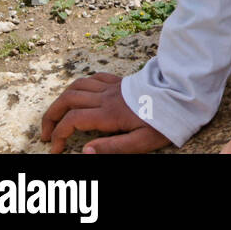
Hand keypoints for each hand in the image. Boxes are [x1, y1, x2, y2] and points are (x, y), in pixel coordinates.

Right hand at [40, 72, 171, 153]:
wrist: (184, 94)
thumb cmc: (166, 121)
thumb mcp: (142, 142)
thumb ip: (112, 148)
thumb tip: (85, 151)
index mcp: (110, 114)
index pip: (72, 121)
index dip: (58, 136)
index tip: (56, 150)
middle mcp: (107, 97)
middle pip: (67, 99)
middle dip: (50, 116)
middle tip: (46, 134)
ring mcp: (113, 87)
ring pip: (77, 85)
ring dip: (61, 99)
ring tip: (56, 116)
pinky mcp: (121, 81)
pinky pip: (94, 77)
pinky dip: (80, 85)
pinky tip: (80, 95)